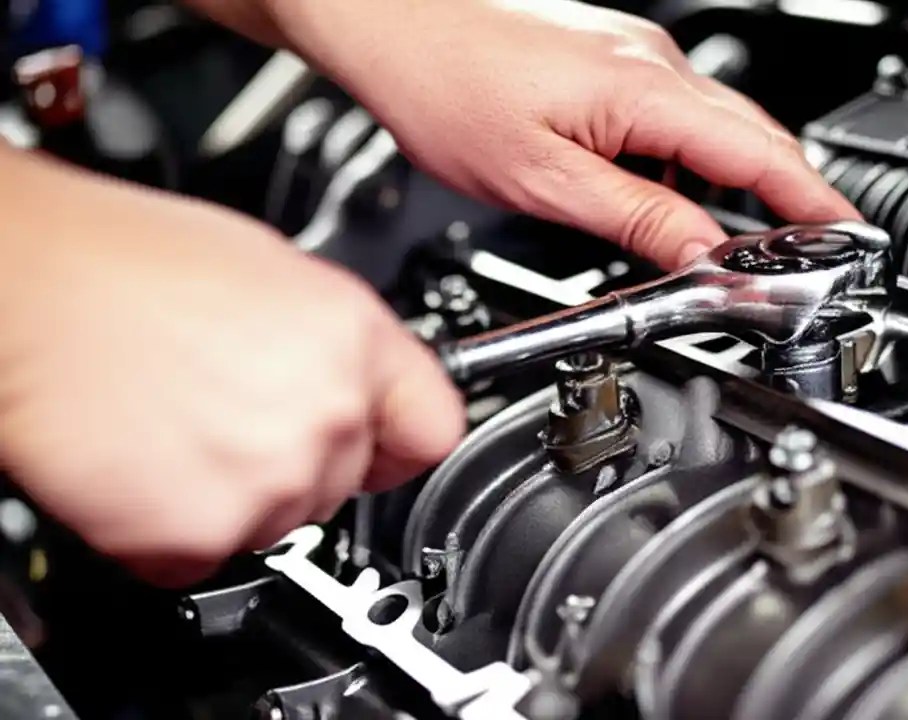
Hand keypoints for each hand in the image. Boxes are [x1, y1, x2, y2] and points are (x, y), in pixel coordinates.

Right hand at [0, 147, 463, 586]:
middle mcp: (327, 414)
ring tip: (171, 425)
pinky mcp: (197, 536)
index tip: (386, 449)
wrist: (26, 288)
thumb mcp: (271, 270)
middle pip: (347, 480)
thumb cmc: (120, 264)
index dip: (401, 440)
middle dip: (296, 460)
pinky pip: (203, 556)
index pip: (434, 430)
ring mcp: (269, 482)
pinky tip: (139, 463)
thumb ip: (334, 342)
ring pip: (278, 521)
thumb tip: (354, 378)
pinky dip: (166, 529)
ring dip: (231, 494)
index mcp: (354, 341)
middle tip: (224, 413)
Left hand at [268, 0, 859, 268]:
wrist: (385, 16)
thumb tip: (705, 256)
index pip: (763, 157)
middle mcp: (654, 62)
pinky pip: (678, 114)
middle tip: (816, 254)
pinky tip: (680, 196)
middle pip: (754, 138)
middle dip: (794, 199)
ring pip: (717, 127)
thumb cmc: (443, 82)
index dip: (815, 205)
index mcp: (647, 91)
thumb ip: (638, 220)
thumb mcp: (545, 180)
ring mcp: (635, 54)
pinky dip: (696, 160)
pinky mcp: (610, 58)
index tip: (850, 241)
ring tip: (749, 243)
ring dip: (742, 183)